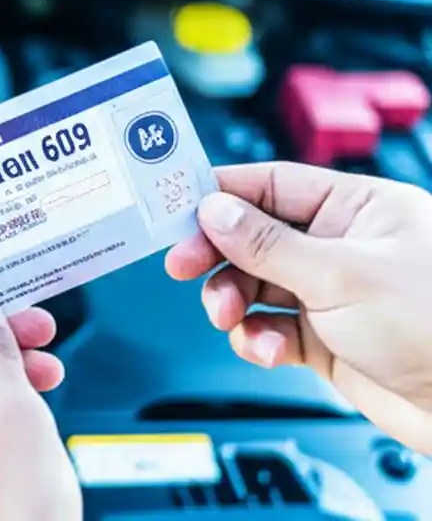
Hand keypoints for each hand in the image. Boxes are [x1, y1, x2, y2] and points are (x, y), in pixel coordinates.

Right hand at [166, 162, 431, 452]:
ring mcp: (333, 292)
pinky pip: (270, 328)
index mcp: (359, 208)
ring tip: (229, 318)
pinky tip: (268, 349)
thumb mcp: (341, 275)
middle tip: (183, 266)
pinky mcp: (326, 337)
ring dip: (232, 303)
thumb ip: (268, 244)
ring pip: (254, 285)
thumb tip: (214, 211)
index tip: (176, 209)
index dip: (221, 195)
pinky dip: (258, 339)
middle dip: (217, 255)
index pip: (272, 185)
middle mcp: (343, 245)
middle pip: (253, 236)